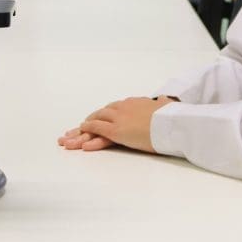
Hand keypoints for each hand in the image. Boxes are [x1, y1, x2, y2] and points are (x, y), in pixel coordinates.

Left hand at [58, 96, 175, 152]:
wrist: (172, 121)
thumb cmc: (172, 116)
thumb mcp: (167, 106)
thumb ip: (163, 104)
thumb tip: (168, 100)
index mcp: (134, 103)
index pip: (112, 109)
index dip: (102, 115)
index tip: (95, 120)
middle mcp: (123, 107)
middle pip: (100, 114)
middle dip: (87, 123)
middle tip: (75, 129)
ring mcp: (119, 118)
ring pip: (95, 122)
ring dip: (81, 132)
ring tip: (69, 140)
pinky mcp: (117, 130)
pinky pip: (98, 131)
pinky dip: (88, 135)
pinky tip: (81, 141)